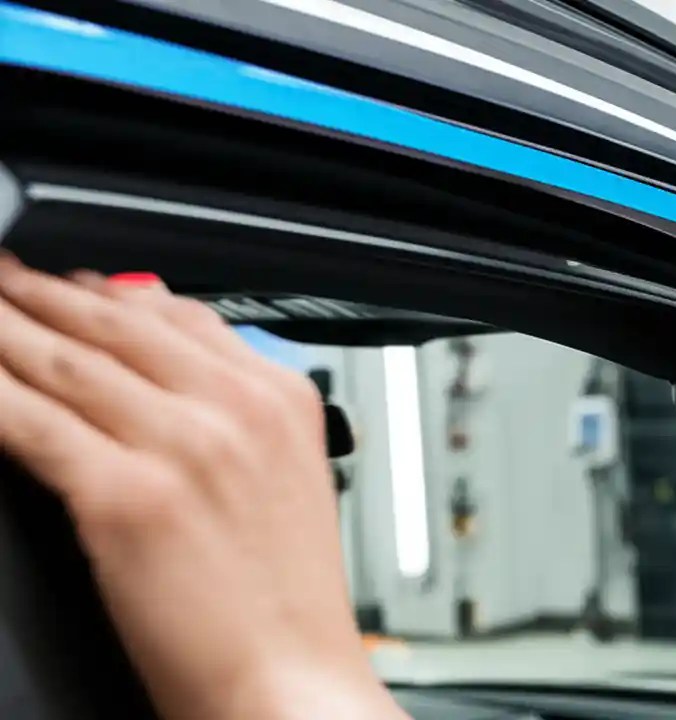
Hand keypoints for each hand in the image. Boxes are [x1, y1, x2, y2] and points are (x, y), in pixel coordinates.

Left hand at [0, 256, 403, 718]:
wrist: (290, 681)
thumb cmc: (285, 601)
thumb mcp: (285, 483)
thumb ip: (232, 416)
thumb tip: (161, 375)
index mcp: (281, 398)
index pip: (179, 312)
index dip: (105, 289)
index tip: (63, 282)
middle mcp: (236, 409)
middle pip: (116, 322)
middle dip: (40, 290)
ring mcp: (185, 447)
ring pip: (65, 360)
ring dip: (2, 323)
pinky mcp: (128, 498)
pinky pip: (30, 422)